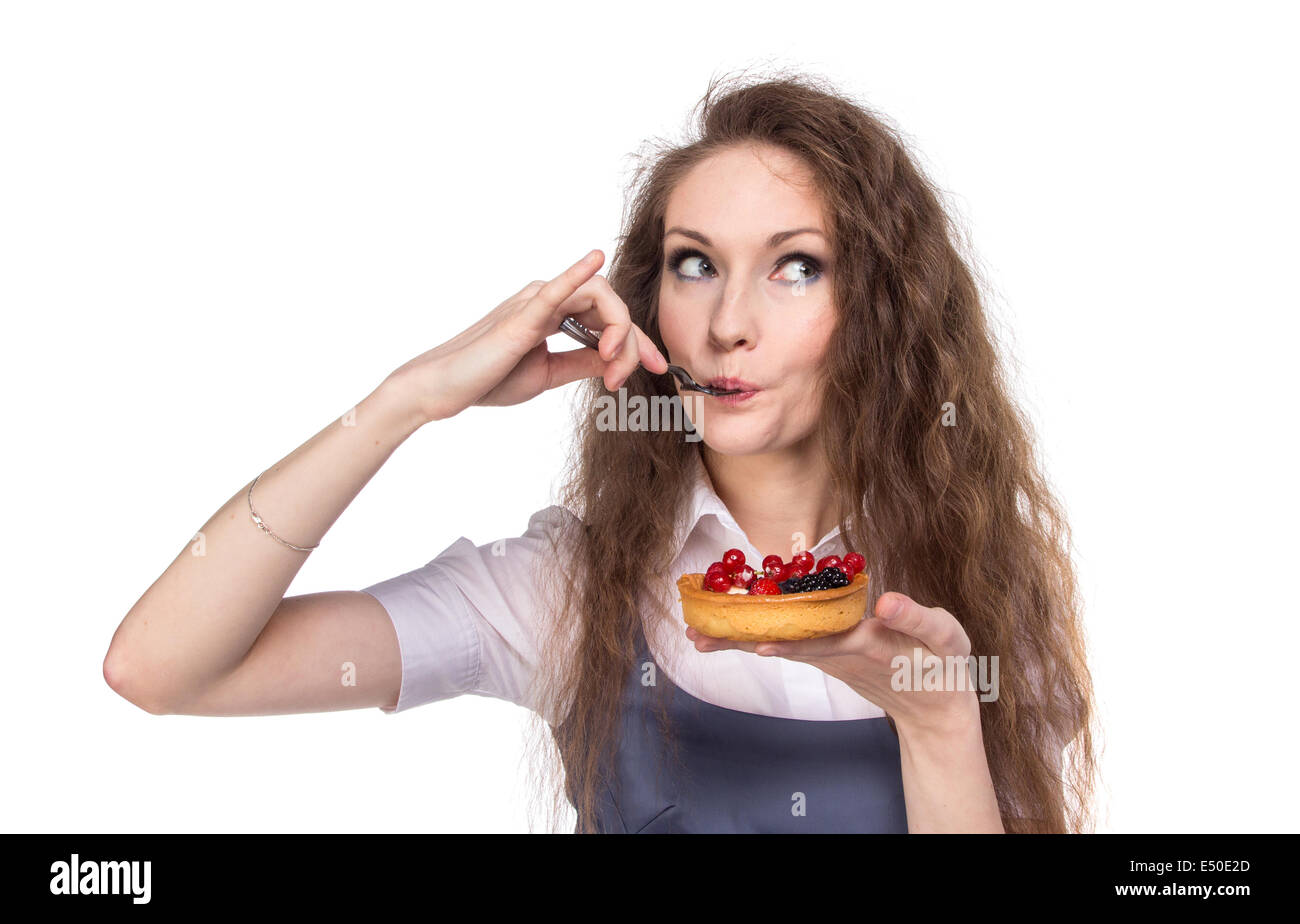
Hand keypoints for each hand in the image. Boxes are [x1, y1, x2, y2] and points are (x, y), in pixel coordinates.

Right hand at [384, 249, 667, 423]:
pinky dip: (575, 273)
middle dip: (636, 340)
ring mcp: (534, 303)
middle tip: (641, 374)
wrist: (447, 390)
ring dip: (619, 331)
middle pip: (610, 306)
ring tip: (616, 366)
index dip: (639, 342)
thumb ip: (583, 362)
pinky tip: (594, 260)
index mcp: (553, 314)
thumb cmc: (489, 379)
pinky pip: (554, 290)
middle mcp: (547, 300)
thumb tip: (617, 360)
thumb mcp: (549, 374)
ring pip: (596, 299)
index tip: (659, 369)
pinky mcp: (521, 316)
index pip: (608, 318)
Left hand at [685, 591, 979, 734]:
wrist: (934, 707)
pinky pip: (788, 644)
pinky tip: (729, 632)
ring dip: (738, 641)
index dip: (789, 642)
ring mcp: (829, 656)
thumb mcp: (945, 638)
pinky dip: (757, 636)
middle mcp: (838, 652)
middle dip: (741, 641)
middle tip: (698, 640)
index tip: (756, 644)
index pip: (820, 642)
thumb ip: (918, 618)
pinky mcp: (827, 655)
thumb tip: (886, 602)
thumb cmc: (942, 665)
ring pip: (781, 645)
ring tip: (698, 639)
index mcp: (865, 644)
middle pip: (785, 645)